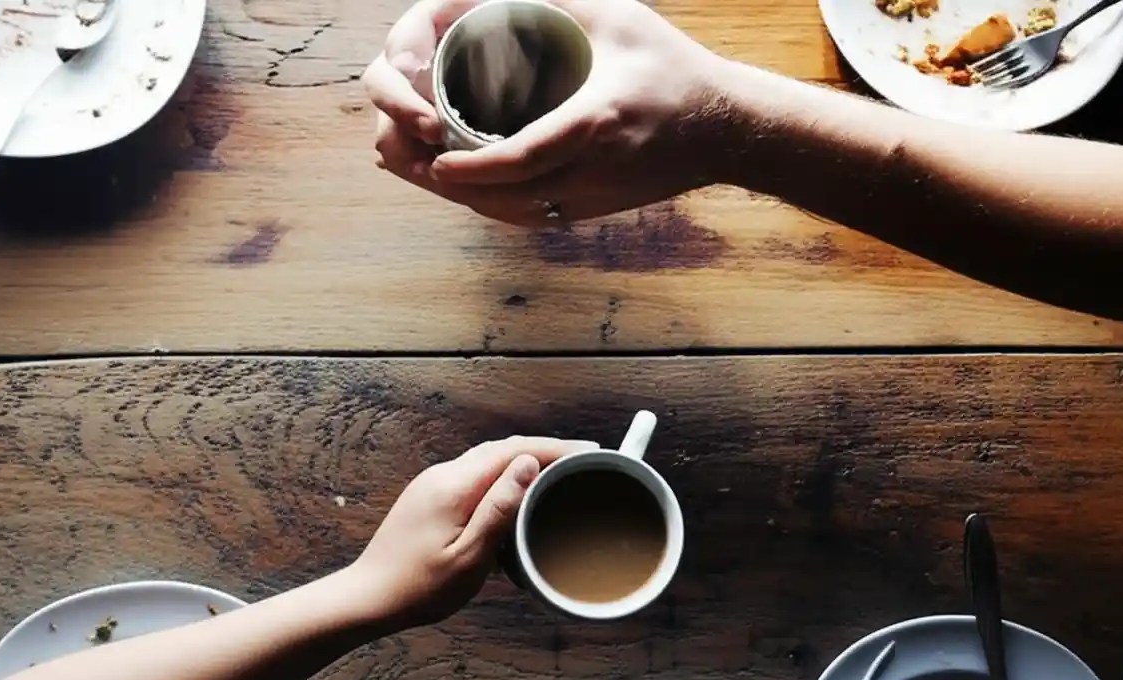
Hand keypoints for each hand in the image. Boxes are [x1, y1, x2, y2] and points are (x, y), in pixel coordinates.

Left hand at [352, 436, 595, 628]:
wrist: (368, 598)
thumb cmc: (419, 587)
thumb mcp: (469, 556)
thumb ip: (500, 509)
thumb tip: (527, 464)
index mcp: (454, 485)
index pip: (511, 450)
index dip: (552, 447)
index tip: (587, 452)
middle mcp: (443, 475)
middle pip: (501, 450)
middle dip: (542, 450)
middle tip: (580, 462)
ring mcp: (433, 484)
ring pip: (487, 462)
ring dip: (522, 463)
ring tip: (556, 476)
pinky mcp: (430, 498)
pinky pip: (474, 477)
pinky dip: (502, 479)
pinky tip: (518, 497)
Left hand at [365, 0, 725, 225]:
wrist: (724, 130)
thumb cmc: (672, 70)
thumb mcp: (617, 17)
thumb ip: (551, 0)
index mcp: (594, 125)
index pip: (521, 158)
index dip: (470, 166)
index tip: (435, 157)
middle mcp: (588, 172)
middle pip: (499, 196)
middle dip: (441, 180)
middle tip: (398, 153)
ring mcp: (587, 199)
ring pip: (505, 212)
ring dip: (456, 195)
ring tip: (412, 166)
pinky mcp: (586, 212)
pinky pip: (522, 216)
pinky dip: (483, 202)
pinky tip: (455, 184)